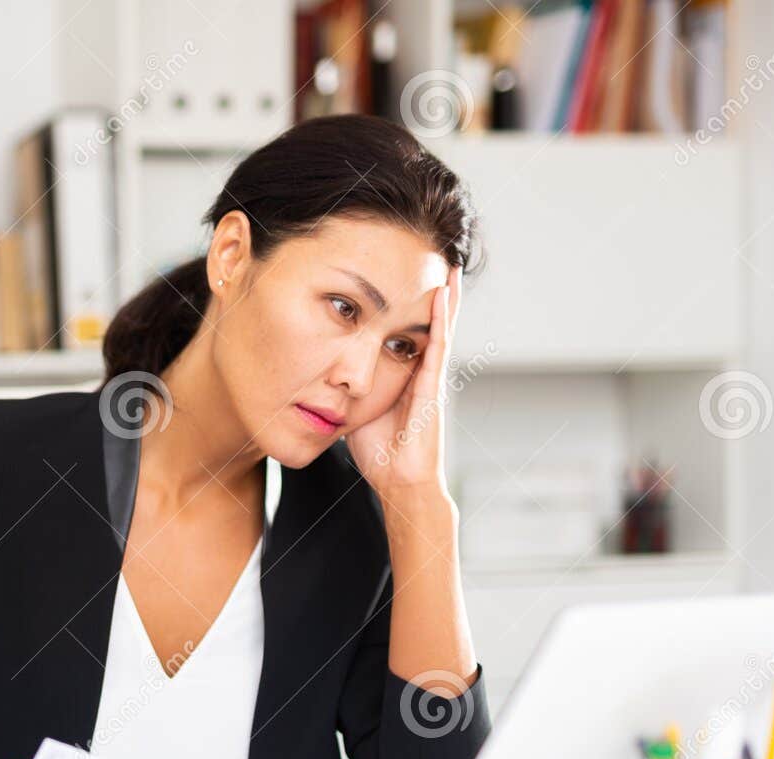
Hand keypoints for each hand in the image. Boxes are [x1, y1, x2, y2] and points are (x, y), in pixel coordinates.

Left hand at [347, 264, 461, 496]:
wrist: (399, 481)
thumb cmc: (379, 453)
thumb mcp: (358, 411)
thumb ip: (350, 391)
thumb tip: (325, 379)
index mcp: (406, 378)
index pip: (409, 335)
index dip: (409, 309)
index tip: (404, 280)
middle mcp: (422, 374)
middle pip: (429, 326)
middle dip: (434, 296)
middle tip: (436, 262)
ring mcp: (431, 379)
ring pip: (440, 330)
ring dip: (445, 299)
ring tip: (449, 267)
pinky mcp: (433, 387)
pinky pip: (438, 346)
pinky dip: (441, 319)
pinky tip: (443, 295)